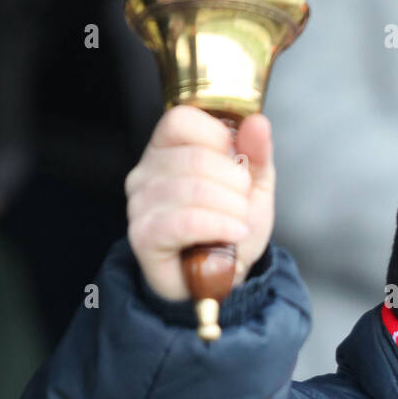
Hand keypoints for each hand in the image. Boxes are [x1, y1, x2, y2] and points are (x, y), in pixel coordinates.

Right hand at [125, 105, 275, 300]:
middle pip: (194, 158)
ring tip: (239, 224)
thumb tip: (257, 122)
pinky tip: (233, 233)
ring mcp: (140, 205)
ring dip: (230, 209)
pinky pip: (184, 221)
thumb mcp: (253, 189)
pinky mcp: (144, 235)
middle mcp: (146, 173)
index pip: (182, 119)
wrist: (219, 279)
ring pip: (192, 189)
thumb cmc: (228, 230)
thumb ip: (256, 154)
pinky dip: (218, 226)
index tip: (235, 164)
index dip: (219, 138)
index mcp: (166, 150)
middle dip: (234, 184)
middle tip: (242, 205)